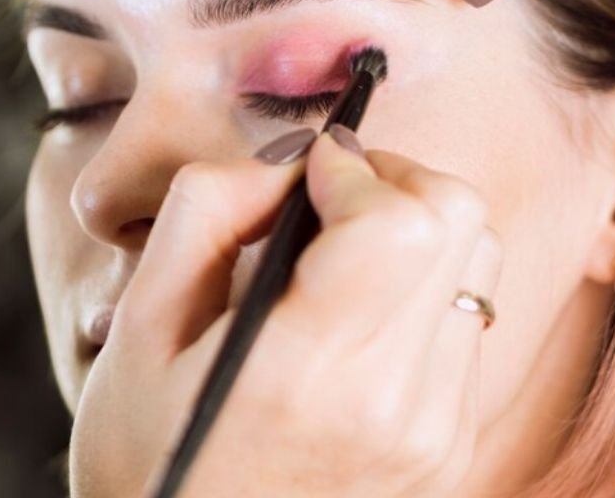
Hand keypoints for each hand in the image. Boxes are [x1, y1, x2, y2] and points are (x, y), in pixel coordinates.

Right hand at [70, 128, 502, 496]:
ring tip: (338, 257)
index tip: (306, 172)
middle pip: (460, 223)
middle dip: (394, 180)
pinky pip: (465, 322)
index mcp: (303, 375)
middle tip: (327, 197)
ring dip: (414, 231)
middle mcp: (392, 407)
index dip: (354, 168)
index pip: (400, 223)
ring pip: (476, 263)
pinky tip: (355, 315)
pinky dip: (421, 288)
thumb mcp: (138, 329)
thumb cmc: (150, 455)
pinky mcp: (450, 449)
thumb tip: (290, 158)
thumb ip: (206, 213)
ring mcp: (434, 434)